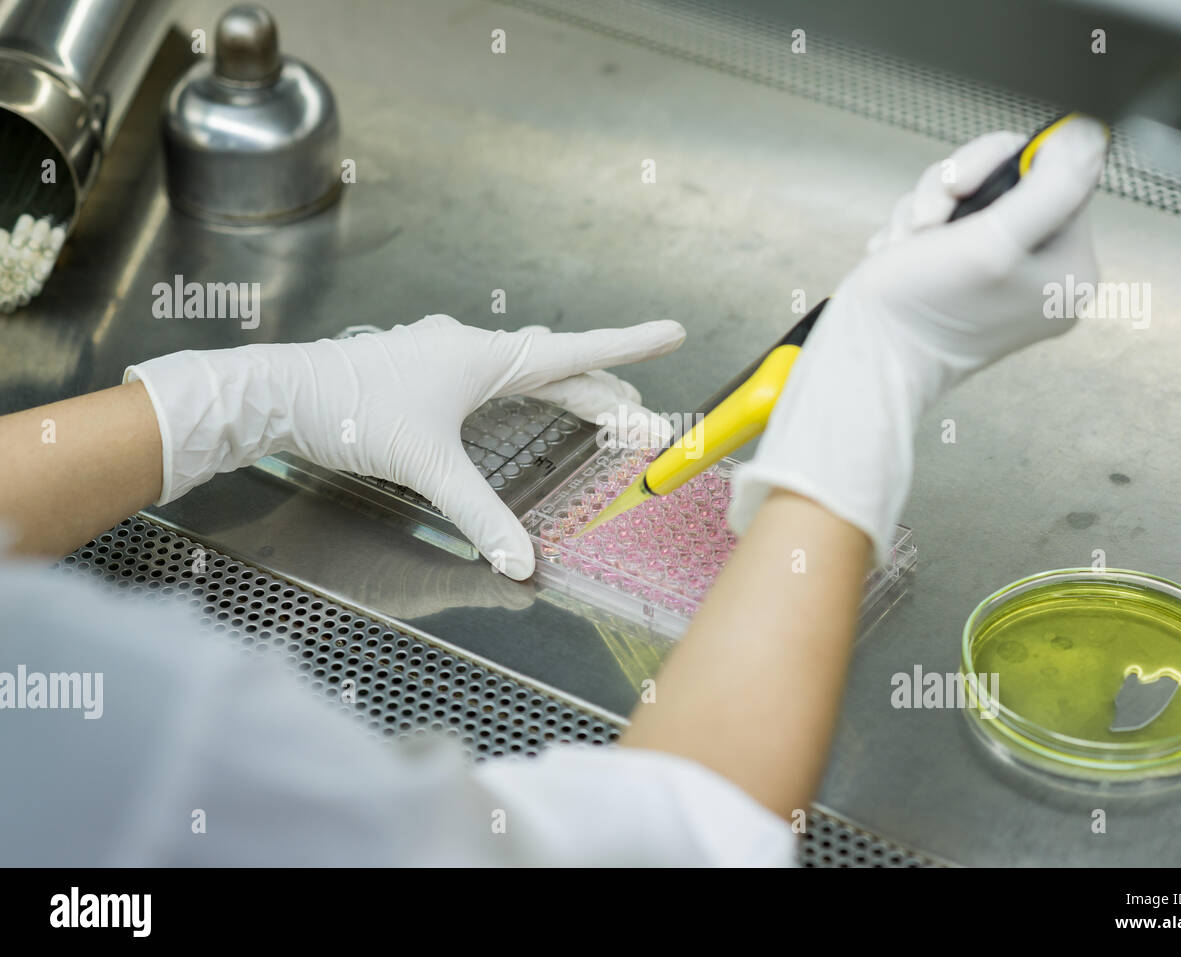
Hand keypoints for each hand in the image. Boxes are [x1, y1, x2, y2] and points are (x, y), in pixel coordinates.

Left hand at [125, 316, 684, 578]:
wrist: (281, 393)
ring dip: (561, 387)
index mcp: (486, 358)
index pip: (574, 354)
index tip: (672, 332)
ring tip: (591, 404)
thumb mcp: (428, 468)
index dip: (628, 348)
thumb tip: (520, 565)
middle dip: (602, 388)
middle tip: (639, 408)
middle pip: (554, 366)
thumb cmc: (355, 415)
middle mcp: (470, 347)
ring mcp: (441, 353)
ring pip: (519, 369)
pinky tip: (505, 401)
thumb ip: (480, 516)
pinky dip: (518, 388)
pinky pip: (487, 374)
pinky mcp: (418, 368)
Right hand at [729, 118, 1107, 553]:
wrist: (865, 357)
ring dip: (926, 210)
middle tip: (928, 222)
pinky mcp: (963, 281)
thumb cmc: (920, 309)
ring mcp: (1002, 281)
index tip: (959, 187)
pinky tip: (900, 256)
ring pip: (971, 201)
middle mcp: (1043, 277)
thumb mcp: (994, 237)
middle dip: (954, 192)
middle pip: (1011, 184)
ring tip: (906, 245)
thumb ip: (1051, 187)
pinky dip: (915, 233)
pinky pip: (949, 226)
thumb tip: (1086, 140)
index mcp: (1070, 271)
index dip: (1002, 166)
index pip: (1057, 175)